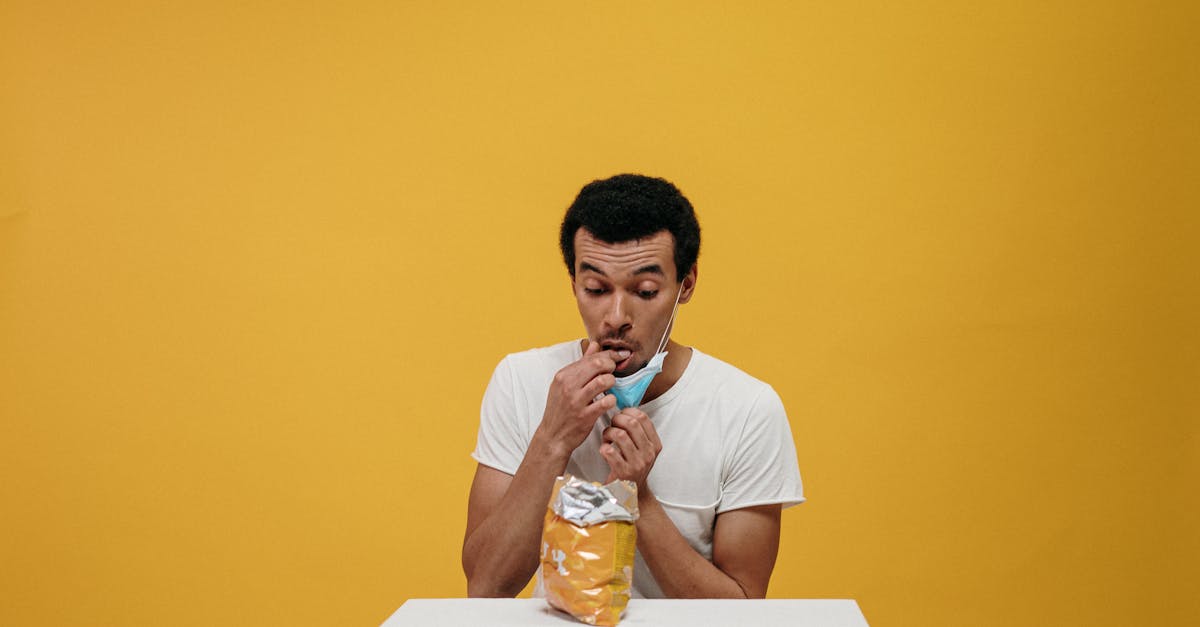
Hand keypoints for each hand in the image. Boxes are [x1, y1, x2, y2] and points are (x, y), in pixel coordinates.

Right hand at [535, 341, 629, 458]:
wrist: (553, 436)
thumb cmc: (561, 409)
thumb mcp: (565, 384)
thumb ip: (581, 364)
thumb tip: (595, 345)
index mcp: (563, 375)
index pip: (591, 357)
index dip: (609, 355)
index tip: (619, 356)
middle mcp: (568, 386)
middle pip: (598, 364)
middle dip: (611, 366)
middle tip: (613, 372)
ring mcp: (576, 401)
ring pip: (603, 381)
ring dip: (612, 382)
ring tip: (610, 387)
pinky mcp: (585, 416)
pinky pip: (606, 402)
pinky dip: (612, 400)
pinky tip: (609, 401)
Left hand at [601, 408, 662, 488]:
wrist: (631, 493)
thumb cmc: (633, 466)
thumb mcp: (642, 450)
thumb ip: (638, 432)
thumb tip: (624, 410)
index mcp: (655, 445)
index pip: (643, 418)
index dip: (628, 412)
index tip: (621, 415)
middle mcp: (648, 454)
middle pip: (632, 424)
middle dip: (617, 420)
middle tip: (611, 424)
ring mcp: (637, 463)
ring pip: (620, 435)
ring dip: (608, 433)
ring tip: (607, 438)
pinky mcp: (623, 472)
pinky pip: (609, 451)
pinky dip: (603, 447)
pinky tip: (604, 450)